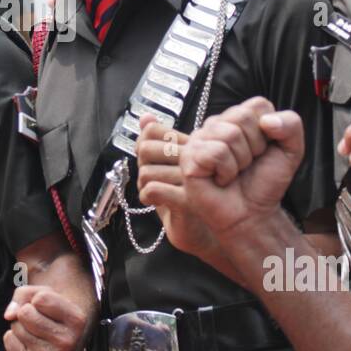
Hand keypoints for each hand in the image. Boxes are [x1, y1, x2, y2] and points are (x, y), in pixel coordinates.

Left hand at [3, 284, 88, 350]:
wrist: (64, 350)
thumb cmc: (53, 316)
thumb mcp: (47, 295)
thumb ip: (25, 294)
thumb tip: (9, 315)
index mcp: (76, 320)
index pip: (41, 299)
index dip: (38, 299)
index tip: (47, 308)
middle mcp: (66, 341)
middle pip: (25, 313)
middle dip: (26, 312)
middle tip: (38, 320)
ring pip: (16, 327)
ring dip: (20, 326)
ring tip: (35, 332)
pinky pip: (9, 341)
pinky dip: (13, 338)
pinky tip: (28, 342)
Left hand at [134, 120, 212, 258]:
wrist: (207, 232)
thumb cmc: (188, 197)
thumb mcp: (171, 166)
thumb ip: (158, 141)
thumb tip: (145, 117)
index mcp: (190, 144)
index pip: (152, 131)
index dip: (143, 145)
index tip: (152, 161)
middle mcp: (193, 157)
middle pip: (145, 149)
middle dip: (142, 166)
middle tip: (154, 179)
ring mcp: (193, 178)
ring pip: (146, 172)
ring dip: (145, 185)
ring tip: (158, 192)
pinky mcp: (188, 199)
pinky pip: (152, 190)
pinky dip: (147, 197)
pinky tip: (155, 202)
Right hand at [139, 99, 303, 277]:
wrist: (253, 215)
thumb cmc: (265, 183)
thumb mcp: (291, 150)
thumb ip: (291, 124)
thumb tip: (267, 121)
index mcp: (236, 118)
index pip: (258, 104)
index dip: (269, 131)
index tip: (263, 151)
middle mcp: (215, 125)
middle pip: (242, 117)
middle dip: (255, 146)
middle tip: (247, 165)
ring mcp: (199, 140)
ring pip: (229, 134)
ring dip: (241, 161)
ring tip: (234, 173)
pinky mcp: (189, 159)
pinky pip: (216, 152)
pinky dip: (227, 171)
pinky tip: (221, 180)